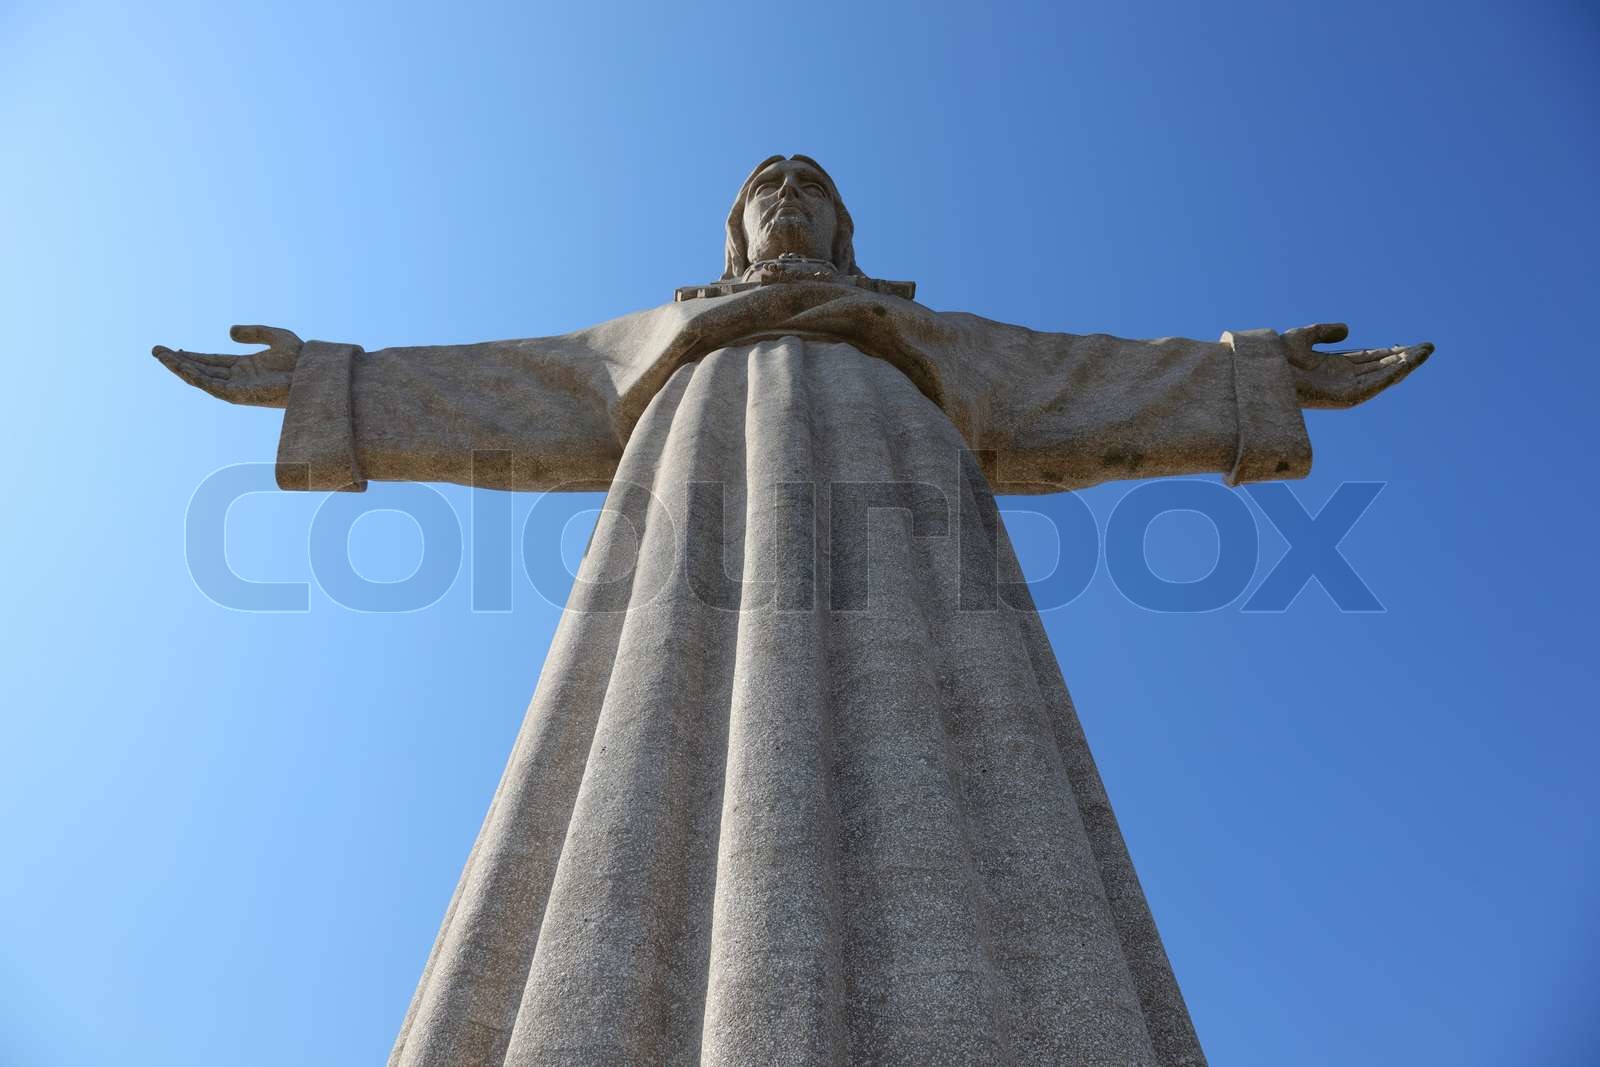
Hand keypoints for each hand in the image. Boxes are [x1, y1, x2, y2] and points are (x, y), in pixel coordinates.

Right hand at [153, 325, 302, 406]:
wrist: (313, 372)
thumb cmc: (301, 358)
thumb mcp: (276, 336)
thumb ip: (253, 332)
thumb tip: (228, 332)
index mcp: (245, 367)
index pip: (212, 362)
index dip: (192, 356)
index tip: (174, 349)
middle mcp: (238, 378)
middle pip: (201, 370)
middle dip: (178, 361)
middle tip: (156, 350)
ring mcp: (237, 387)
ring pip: (201, 378)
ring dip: (179, 368)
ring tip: (160, 356)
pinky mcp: (239, 395)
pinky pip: (211, 386)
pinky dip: (194, 377)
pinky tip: (180, 366)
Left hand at [1284, 323, 1433, 408]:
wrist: (1265, 369)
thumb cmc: (1277, 356)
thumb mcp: (1305, 336)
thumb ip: (1326, 331)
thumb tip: (1349, 329)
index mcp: (1336, 366)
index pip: (1372, 358)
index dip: (1391, 351)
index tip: (1411, 345)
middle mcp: (1344, 378)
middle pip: (1382, 366)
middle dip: (1405, 357)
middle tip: (1428, 347)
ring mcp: (1345, 388)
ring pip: (1382, 376)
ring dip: (1405, 365)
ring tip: (1425, 353)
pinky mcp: (1345, 397)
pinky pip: (1374, 386)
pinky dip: (1391, 375)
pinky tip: (1407, 364)